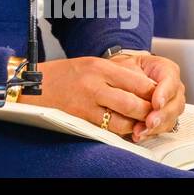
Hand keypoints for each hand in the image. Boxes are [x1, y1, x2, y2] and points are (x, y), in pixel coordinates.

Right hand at [32, 56, 156, 138]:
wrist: (36, 84)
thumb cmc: (66, 74)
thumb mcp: (92, 64)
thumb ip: (118, 73)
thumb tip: (146, 86)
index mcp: (100, 67)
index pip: (138, 82)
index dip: (152, 92)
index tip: (158, 96)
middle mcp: (94, 84)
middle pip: (133, 103)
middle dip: (148, 112)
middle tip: (154, 113)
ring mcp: (87, 103)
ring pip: (123, 120)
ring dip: (136, 124)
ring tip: (140, 122)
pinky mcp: (81, 118)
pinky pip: (108, 128)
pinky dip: (121, 130)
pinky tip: (124, 127)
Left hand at [108, 51, 184, 141]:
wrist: (120, 78)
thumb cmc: (125, 69)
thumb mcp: (127, 65)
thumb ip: (134, 76)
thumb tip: (142, 88)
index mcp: (166, 70)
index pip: (171, 81)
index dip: (165, 93)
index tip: (156, 103)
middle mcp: (173, 88)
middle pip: (175, 103)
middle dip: (162, 115)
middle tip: (150, 121)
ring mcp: (171, 104)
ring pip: (171, 118)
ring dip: (157, 127)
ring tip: (141, 130)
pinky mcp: (165, 118)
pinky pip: (163, 127)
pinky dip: (152, 132)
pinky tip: (141, 134)